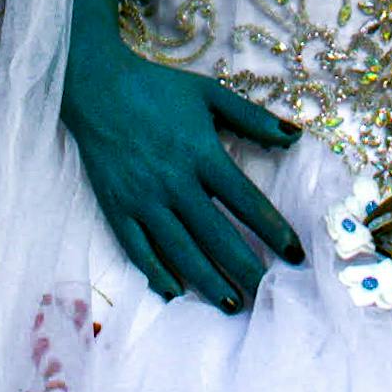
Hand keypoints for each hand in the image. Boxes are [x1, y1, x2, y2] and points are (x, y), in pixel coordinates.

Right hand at [62, 36, 305, 313]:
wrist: (96, 86)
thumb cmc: (157, 88)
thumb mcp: (210, 93)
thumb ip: (253, 117)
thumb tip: (295, 136)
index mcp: (201, 154)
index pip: (246, 201)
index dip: (274, 230)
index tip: (296, 255)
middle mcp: (174, 182)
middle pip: (216, 235)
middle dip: (246, 269)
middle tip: (269, 294)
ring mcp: (143, 199)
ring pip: (180, 250)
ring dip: (208, 281)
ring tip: (232, 304)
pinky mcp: (116, 208)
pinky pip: (137, 248)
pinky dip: (156, 273)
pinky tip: (175, 291)